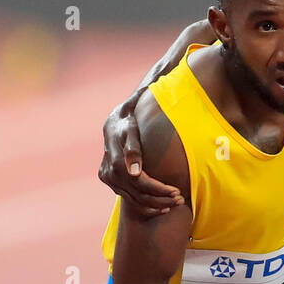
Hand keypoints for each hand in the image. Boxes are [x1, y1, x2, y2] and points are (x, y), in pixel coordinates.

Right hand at [99, 94, 182, 217]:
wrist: (116, 120)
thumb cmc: (136, 110)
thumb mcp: (140, 101)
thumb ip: (148, 95)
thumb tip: (159, 75)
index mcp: (117, 132)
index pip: (122, 152)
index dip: (131, 161)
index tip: (138, 172)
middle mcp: (109, 153)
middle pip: (129, 179)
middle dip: (154, 190)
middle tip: (177, 195)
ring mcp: (106, 169)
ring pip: (130, 192)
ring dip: (154, 201)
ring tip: (175, 202)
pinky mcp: (107, 179)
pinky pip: (127, 198)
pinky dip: (145, 206)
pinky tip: (163, 208)